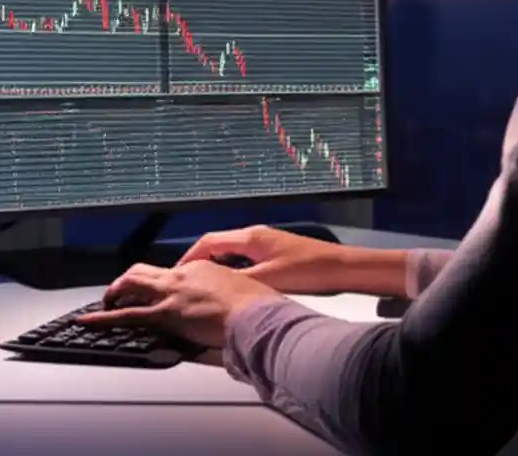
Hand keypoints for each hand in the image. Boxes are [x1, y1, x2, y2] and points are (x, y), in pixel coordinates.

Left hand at [75, 260, 282, 348]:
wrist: (257, 315)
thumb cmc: (257, 307)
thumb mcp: (242, 289)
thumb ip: (224, 292)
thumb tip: (223, 303)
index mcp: (200, 268)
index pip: (170, 273)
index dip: (160, 283)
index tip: (159, 292)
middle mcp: (181, 275)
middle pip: (144, 272)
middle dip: (127, 281)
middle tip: (119, 291)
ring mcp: (171, 293)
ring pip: (130, 285)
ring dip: (114, 293)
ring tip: (103, 303)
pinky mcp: (165, 314)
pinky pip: (126, 315)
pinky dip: (103, 318)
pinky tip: (88, 321)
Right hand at [177, 225, 352, 294]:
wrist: (340, 267)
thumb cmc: (308, 270)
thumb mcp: (269, 279)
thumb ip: (239, 280)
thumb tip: (212, 284)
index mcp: (250, 238)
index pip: (208, 241)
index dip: (189, 256)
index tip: (177, 272)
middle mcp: (254, 234)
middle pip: (216, 243)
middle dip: (198, 259)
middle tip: (186, 278)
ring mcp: (264, 240)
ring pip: (229, 249)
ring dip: (214, 262)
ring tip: (204, 282)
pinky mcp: (273, 249)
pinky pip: (242, 254)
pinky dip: (230, 265)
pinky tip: (231, 281)